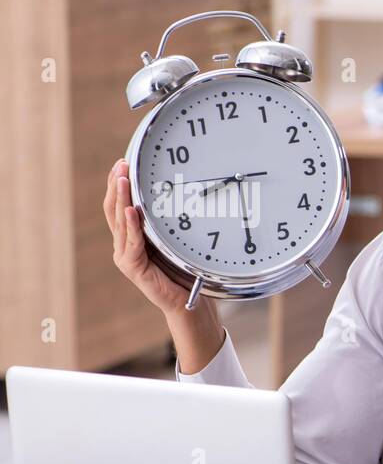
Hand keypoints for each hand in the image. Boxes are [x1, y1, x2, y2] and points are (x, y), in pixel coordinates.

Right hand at [104, 159, 196, 315]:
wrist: (187, 301)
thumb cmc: (184, 271)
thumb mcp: (175, 239)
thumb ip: (168, 222)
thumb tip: (176, 193)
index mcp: (131, 237)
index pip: (119, 205)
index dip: (118, 184)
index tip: (123, 162)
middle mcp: (123, 244)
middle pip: (114, 209)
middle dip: (117, 184)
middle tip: (121, 164)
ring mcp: (125, 256)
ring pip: (120, 222)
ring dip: (122, 198)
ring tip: (122, 179)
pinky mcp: (132, 267)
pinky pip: (131, 242)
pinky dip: (132, 225)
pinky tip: (131, 209)